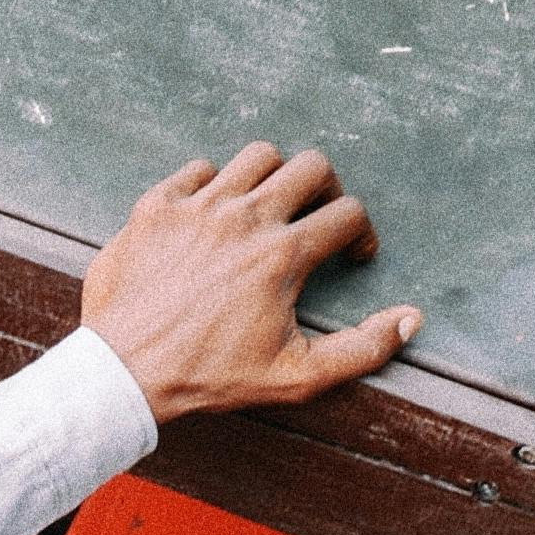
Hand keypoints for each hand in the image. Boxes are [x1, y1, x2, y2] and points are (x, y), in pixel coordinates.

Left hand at [83, 146, 420, 426]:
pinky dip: (211, 184)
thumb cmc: (209, 377)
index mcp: (282, 254)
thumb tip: (411, 319)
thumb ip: (362, 349)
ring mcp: (195, 207)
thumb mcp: (296, 377)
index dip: (361, 234)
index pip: (347, 213)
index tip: (350, 255)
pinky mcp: (154, 207)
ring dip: (272, 177)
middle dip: (326, 190)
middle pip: (310, 166)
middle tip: (315, 218)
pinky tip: (212, 214)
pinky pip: (195, 169)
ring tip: (267, 209)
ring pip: (256, 157)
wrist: (124, 373)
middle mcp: (243, 219)